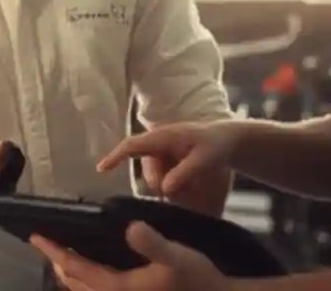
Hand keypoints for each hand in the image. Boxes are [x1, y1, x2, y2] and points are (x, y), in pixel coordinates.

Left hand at [31, 222, 228, 290]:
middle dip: (59, 263)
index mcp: (118, 287)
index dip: (53, 251)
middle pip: (75, 282)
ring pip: (87, 290)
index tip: (35, 236)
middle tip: (46, 243)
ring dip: (72, 274)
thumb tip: (130, 227)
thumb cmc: (196, 279)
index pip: (75, 268)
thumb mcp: (176, 257)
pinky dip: (89, 281)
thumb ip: (152, 243)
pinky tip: (97, 269)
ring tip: (65, 255)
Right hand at [97, 122, 238, 200]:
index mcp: (162, 137)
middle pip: (149, 173)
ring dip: (173, 189)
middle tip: (185, 192)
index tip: (101, 170)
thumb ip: (186, 172)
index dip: (115, 157)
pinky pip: (167, 181)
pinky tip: (193, 187)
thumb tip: (163, 189)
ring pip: (159, 180)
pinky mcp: (170, 163)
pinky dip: (177, 188)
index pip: (132, 145)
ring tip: (195, 188)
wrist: (230, 141)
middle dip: (163, 186)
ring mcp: (163, 154)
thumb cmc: (216, 145)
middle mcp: (158, 144)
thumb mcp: (206, 158)